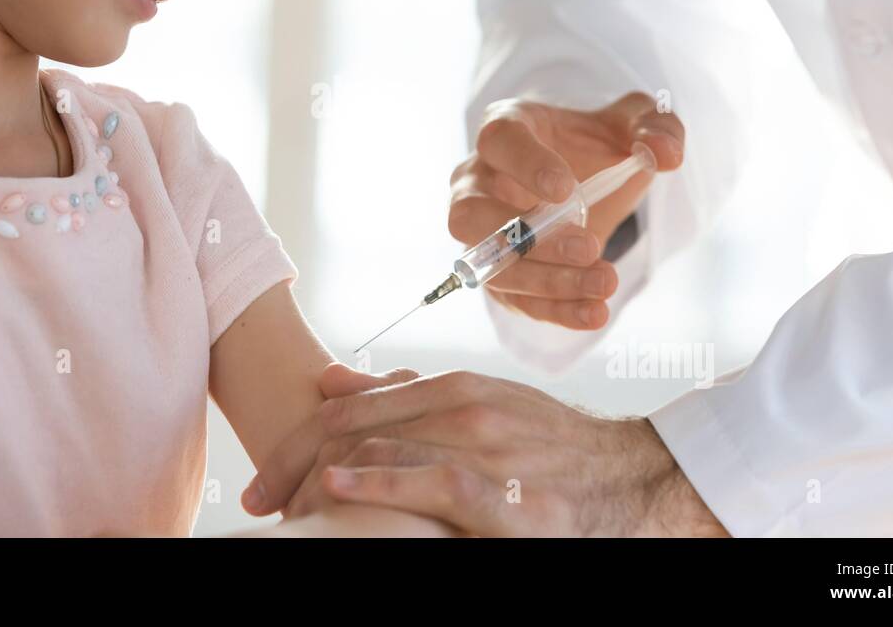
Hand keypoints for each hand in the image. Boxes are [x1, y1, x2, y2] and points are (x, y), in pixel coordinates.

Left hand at [244, 363, 727, 536]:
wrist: (634, 477)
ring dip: (321, 482)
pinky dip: (380, 484)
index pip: (352, 407)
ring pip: (384, 450)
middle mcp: (464, 408)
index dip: (297, 439)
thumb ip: (409, 394)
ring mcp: (487, 450)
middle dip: (293, 464)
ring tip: (286, 510)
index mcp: (455, 386)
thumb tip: (332, 382)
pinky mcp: (508, 495)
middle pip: (354, 429)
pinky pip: (433, 482)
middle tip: (258, 498)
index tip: (266, 476)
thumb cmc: (551, 445)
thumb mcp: (485, 403)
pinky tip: (339, 487)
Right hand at [450, 92, 683, 328]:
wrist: (586, 181)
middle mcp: (477, 181)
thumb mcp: (632, 124)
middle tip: (587, 245)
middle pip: (471, 214)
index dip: (527, 165)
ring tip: (604, 282)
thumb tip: (664, 152)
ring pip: (489, 264)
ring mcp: (481, 232)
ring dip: (547, 280)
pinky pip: (514, 298)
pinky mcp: (498, 273)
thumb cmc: (595, 144)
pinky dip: (554, 310)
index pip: (499, 142)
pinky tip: (593, 312)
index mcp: (506, 131)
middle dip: (526, 238)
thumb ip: (656, 126)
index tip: (567, 190)